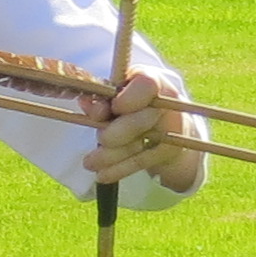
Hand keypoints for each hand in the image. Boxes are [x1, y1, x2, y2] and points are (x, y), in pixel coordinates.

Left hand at [88, 68, 205, 192]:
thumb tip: (85, 103)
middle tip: (101, 138)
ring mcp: (170, 128)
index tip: (115, 107)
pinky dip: (118, 170)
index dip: (129, 99)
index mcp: (153, 80)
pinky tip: (101, 175)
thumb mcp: (118, 92)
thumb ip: (102, 97)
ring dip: (109, 156)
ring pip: (136, 145)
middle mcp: (167, 103)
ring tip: (89, 163)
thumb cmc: (132, 99)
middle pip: (140, 121)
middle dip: (115, 133)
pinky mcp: (169, 150)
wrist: (166, 119)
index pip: (146, 86)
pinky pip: (140, 162)